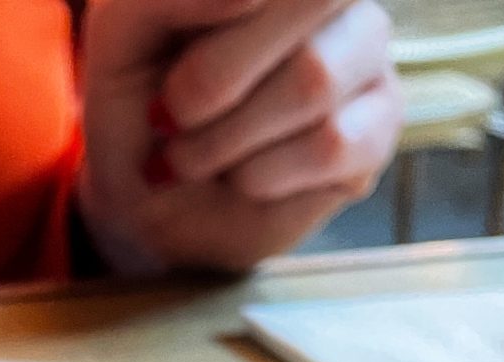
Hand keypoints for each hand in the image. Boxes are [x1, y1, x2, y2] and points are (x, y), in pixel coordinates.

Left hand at [78, 0, 401, 274]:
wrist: (146, 201)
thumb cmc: (139, 101)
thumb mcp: (124, 31)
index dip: (217, 23)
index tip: (166, 62)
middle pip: (308, 1)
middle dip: (214, 80)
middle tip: (169, 118)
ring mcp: (366, 54)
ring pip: (313, 81)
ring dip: (226, 139)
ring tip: (193, 159)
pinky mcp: (378, 129)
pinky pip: (330, 144)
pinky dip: (261, 175)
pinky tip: (241, 179)